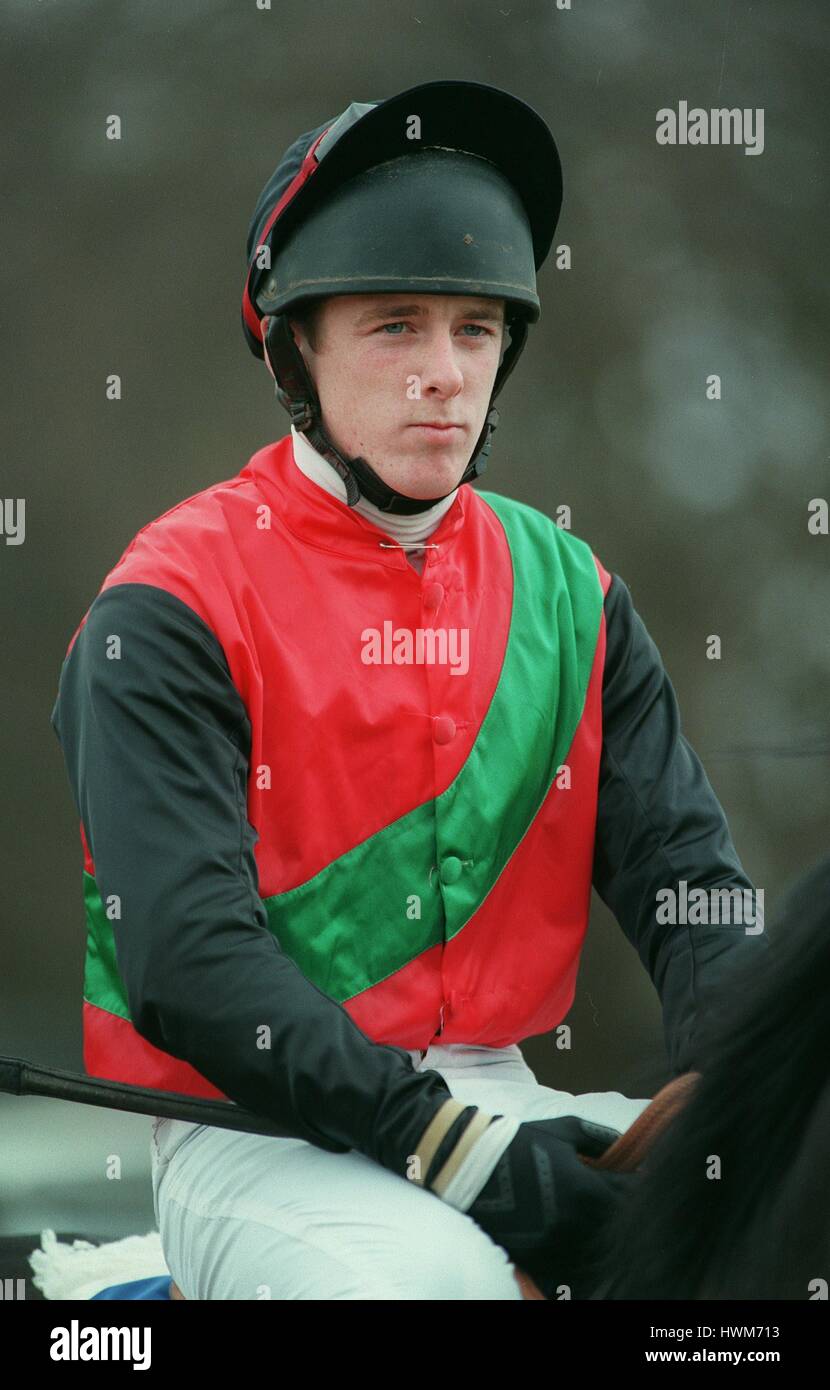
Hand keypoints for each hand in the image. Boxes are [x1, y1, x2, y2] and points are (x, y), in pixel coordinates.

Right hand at [464, 1116, 634, 1297]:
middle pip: (619, 1230)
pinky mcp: (538, 1259)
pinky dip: (581, 1260)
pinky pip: (572, 1270)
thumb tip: (624, 1145)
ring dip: (604, 1239)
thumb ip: (598, 1136)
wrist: (470, 1165)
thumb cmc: (519, 1142)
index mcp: (587, 1188)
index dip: (639, 1191)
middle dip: (625, 1216)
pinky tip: (580, 1246)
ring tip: (599, 1226)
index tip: (638, 1184)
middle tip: (620, 1204)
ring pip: (598, 1253)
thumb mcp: (563, 1129)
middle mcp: (577, 1222)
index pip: (632, 1198)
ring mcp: (557, 1244)